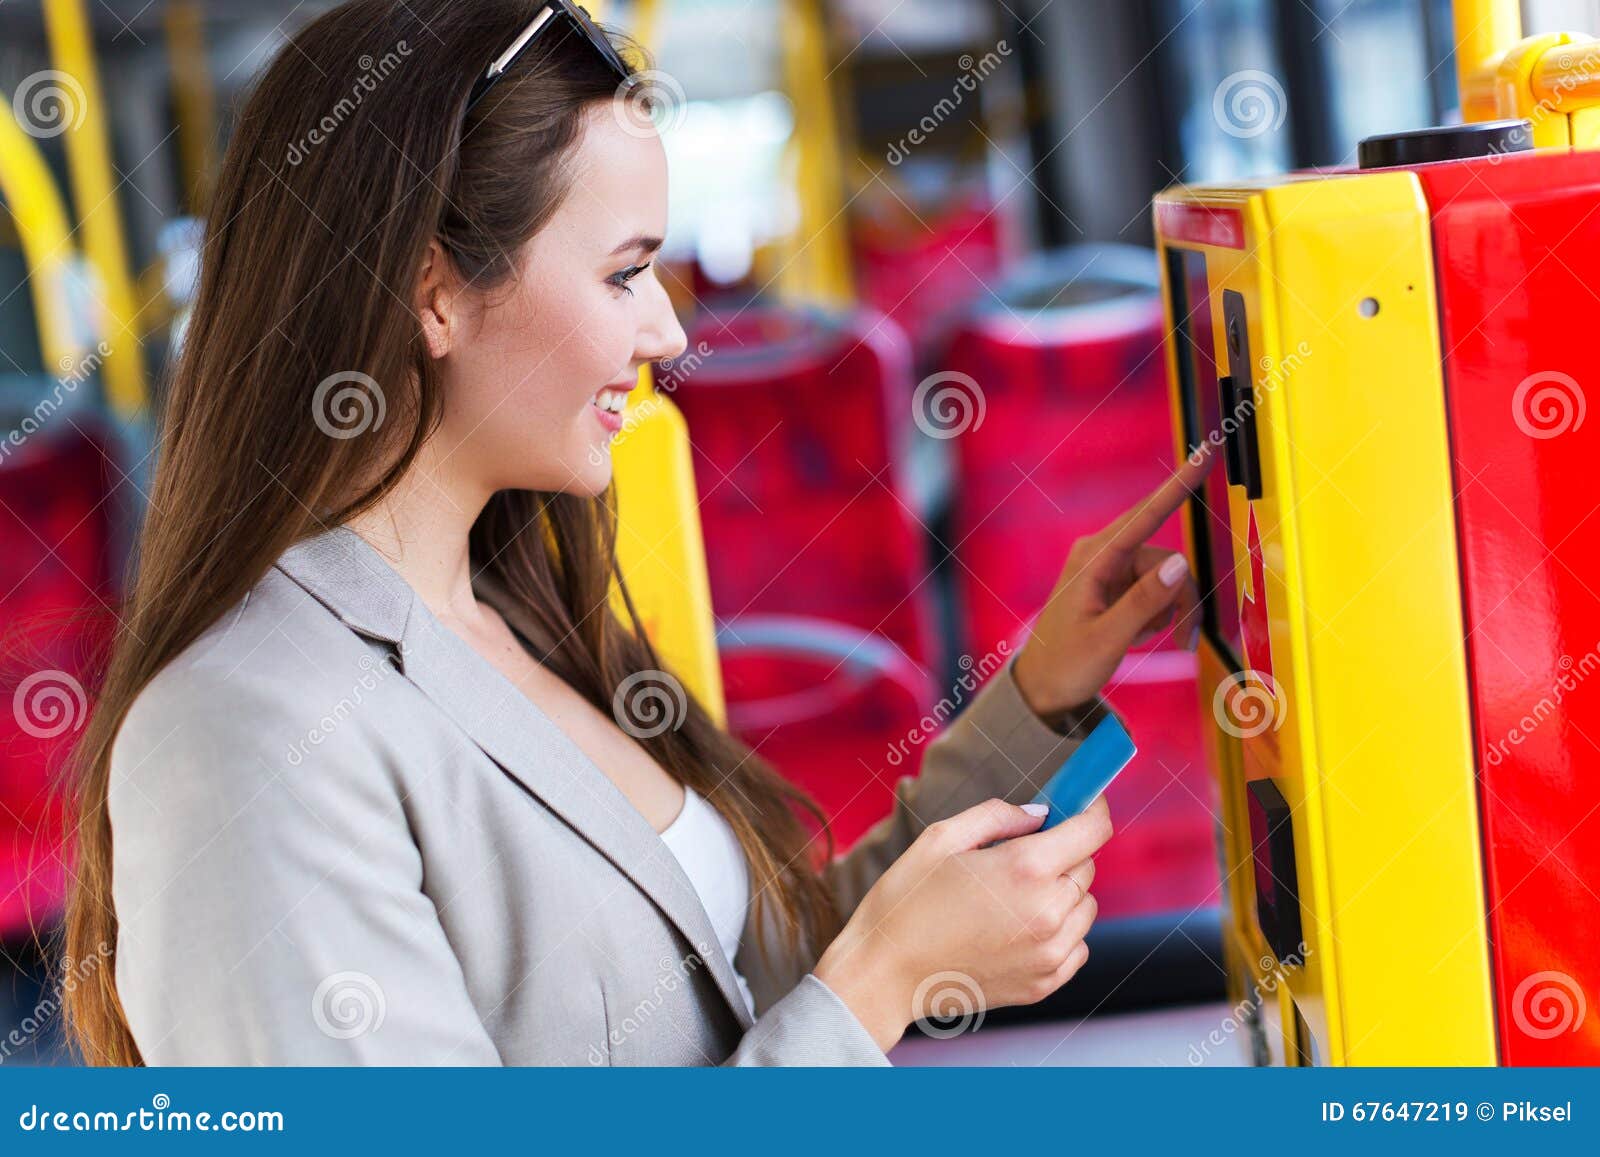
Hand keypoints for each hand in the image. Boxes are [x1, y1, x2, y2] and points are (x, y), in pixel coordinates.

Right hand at [814, 796, 1109, 1051]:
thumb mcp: (941, 839)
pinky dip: (1060, 931)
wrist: (884, 976)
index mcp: (1025, 869)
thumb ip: (998, 815)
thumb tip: (1039, 814)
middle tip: (1021, 853)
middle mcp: (1048, 913)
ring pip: (1086, 907)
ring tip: (1014, 896)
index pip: (1093, 830)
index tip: (1083, 801)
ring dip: (1063, 893)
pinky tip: (1018, 928)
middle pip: (1087, 866)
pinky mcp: (1044, 984)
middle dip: (1063, 852)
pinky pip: (1077, 945)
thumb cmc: (905, 902)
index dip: (1091, 808)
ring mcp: (1050, 953)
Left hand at [1012, 448, 1213, 717]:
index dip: (1178, 485)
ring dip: (1173, 612)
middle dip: (1181, 598)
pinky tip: (1141, 633)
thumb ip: (1144, 602)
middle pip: (1167, 560)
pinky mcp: (1118, 585)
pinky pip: (1158, 590)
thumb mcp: (1107, 639)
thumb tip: (1180, 564)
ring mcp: (1111, 569)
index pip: (1145, 516)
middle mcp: (1102, 555)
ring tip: (1161, 642)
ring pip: (1168, 578)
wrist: (1043, 688)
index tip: (1204, 454)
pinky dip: (1161, 614)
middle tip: (1184, 639)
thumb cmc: (1065, 665)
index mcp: (1094, 559)